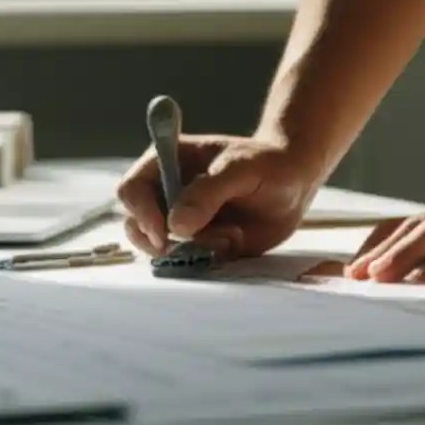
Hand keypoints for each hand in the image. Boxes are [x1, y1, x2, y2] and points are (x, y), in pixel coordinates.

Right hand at [116, 135, 321, 259]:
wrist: (293, 184)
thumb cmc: (266, 164)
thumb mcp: (241, 168)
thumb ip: (208, 192)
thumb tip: (176, 225)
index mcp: (167, 163)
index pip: (132, 189)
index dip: (141, 212)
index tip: (165, 231)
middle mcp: (166, 193)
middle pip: (136, 225)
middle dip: (160, 241)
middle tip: (191, 245)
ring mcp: (180, 221)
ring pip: (160, 248)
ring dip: (190, 251)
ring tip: (229, 237)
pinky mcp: (197, 244)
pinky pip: (187, 261)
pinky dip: (208, 259)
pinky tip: (236, 242)